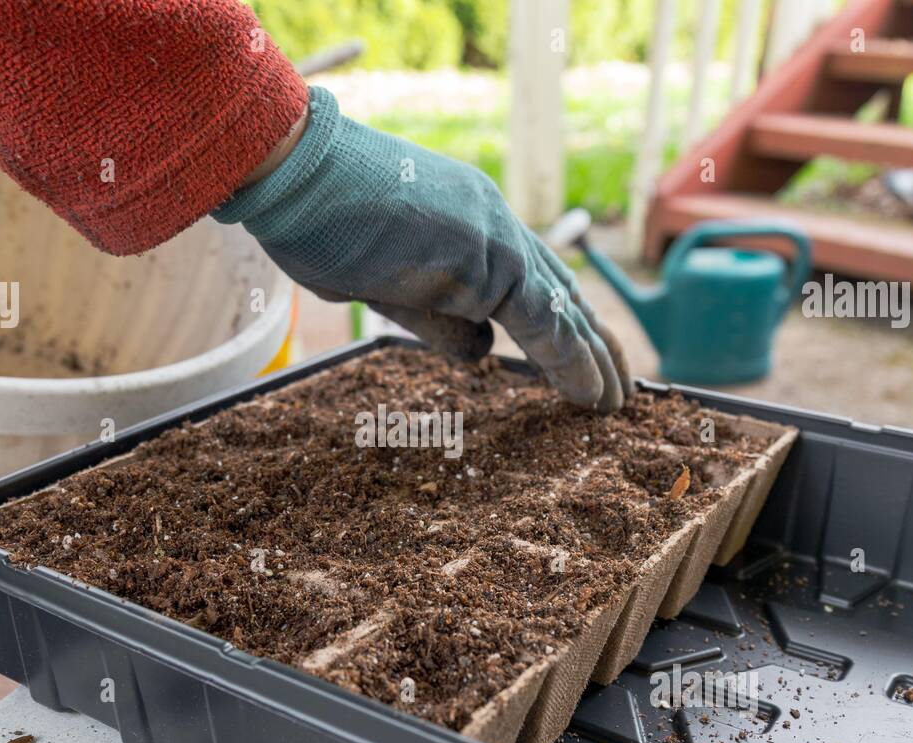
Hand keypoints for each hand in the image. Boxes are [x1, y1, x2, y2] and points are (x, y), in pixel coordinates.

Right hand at [215, 87, 631, 410]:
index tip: (581, 362)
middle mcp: (496, 225)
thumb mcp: (388, 285)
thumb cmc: (321, 220)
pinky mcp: (488, 257)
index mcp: (473, 225)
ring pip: (564, 307)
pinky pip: (544, 317)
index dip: (563, 324)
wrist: (294, 171)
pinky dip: (572, 360)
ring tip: (615, 401)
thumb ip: (440, 318)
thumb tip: (480, 352)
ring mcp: (495, 235)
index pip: (534, 280)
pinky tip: (591, 394)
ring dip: (594, 358)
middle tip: (618, 386)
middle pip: (562, 292)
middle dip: (594, 342)